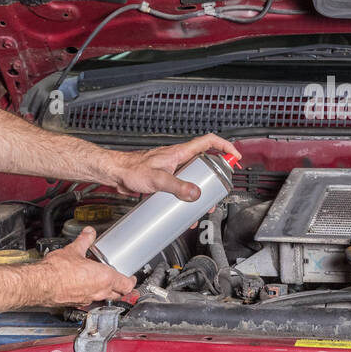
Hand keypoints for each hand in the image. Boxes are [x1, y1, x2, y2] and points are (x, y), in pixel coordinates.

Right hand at [34, 226, 135, 304]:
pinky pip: (88, 300)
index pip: (127, 285)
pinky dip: (89, 294)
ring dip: (104, 291)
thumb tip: (88, 233)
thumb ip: (85, 241)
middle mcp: (98, 292)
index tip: (131, 277)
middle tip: (119, 280)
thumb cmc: (57, 271)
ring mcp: (87, 300)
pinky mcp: (76, 303)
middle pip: (118, 294)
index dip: (131, 281)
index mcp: (104, 278)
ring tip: (99, 280)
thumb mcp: (74, 250)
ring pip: (103, 298)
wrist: (40, 284)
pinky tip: (82, 286)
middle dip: (120, 288)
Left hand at [107, 133, 239, 200]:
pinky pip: (182, 186)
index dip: (225, 146)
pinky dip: (187, 196)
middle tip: (221, 188)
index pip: (209, 142)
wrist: (115, 173)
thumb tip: (195, 193)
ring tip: (204, 205)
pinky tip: (184, 209)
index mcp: (180, 153)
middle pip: (206, 162)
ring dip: (202, 189)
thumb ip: (177, 186)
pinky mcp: (166, 179)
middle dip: (216, 175)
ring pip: (195, 176)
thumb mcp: (157, 179)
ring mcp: (173, 169)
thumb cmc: (131, 169)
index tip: (235, 156)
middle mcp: (179, 159)